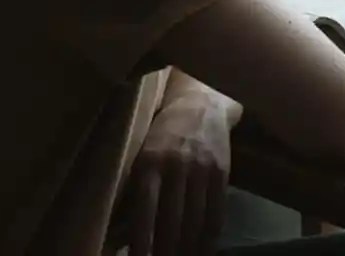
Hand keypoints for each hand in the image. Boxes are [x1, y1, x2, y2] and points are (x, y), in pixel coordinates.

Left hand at [128, 90, 234, 255]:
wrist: (202, 103)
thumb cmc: (162, 133)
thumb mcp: (141, 155)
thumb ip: (135, 189)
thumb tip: (121, 233)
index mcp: (150, 163)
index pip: (145, 212)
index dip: (142, 242)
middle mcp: (177, 167)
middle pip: (172, 221)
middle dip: (165, 251)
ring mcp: (203, 170)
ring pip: (196, 221)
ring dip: (188, 249)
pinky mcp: (222, 173)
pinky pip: (217, 212)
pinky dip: (210, 237)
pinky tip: (204, 250)